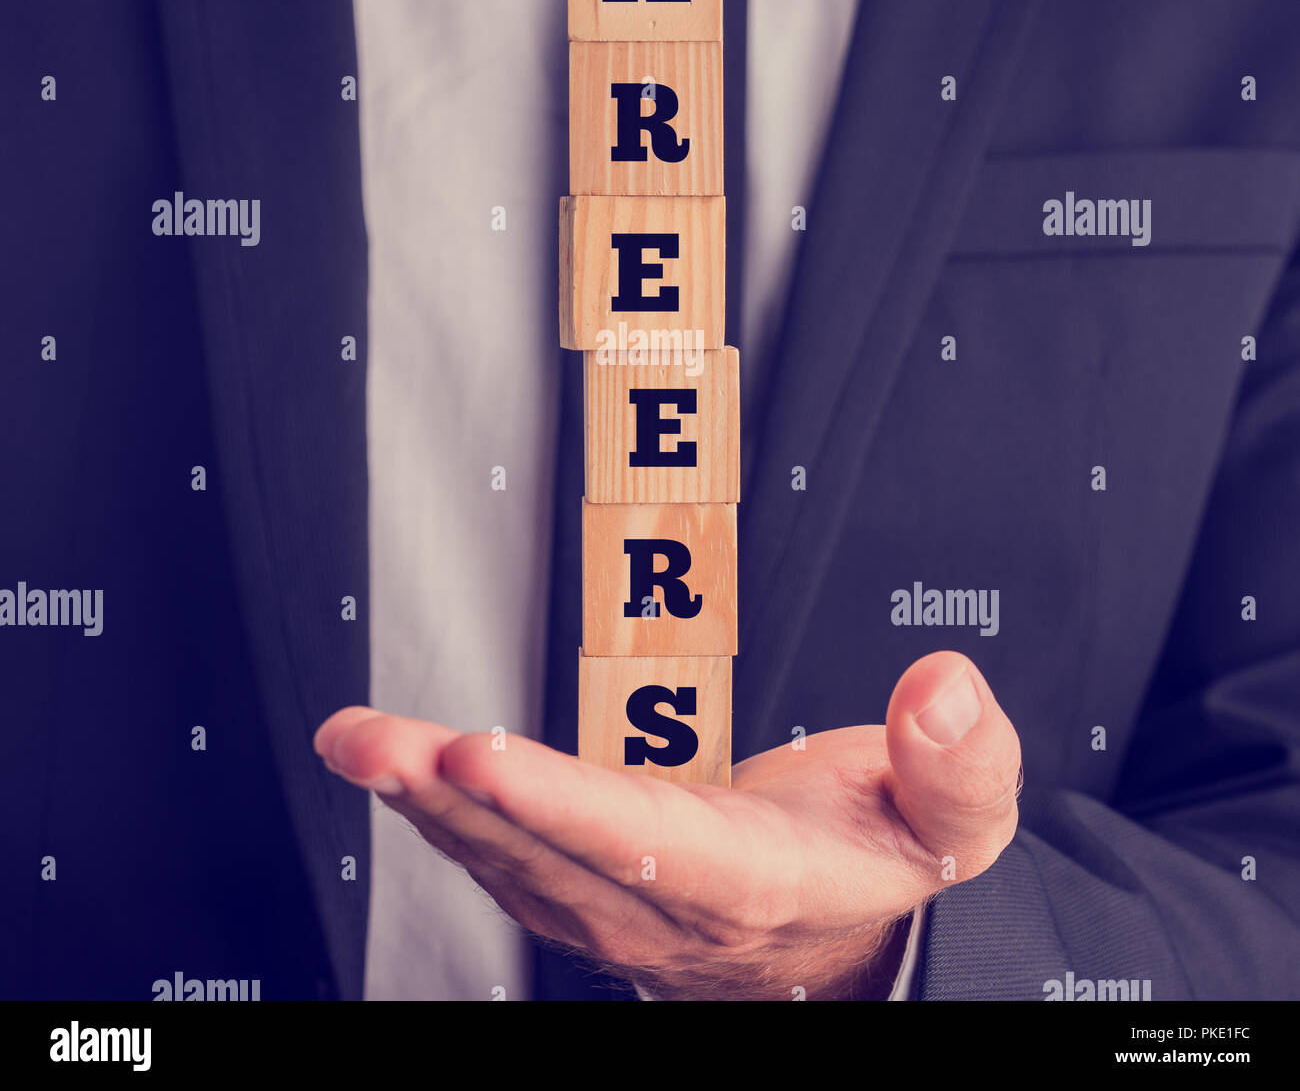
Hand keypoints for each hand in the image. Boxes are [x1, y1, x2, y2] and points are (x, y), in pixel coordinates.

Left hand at [314, 650, 1020, 1000]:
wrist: (853, 947)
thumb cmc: (887, 861)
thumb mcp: (955, 823)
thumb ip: (958, 762)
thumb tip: (943, 684)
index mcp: (754, 884)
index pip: (642, 846)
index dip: (555, 803)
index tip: (478, 753)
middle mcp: (668, 910)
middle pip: (546, 857)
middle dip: (450, 795)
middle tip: (369, 738)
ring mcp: (619, 912)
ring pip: (510, 863)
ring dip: (427, 804)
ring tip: (361, 742)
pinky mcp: (591, 898)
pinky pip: (509, 861)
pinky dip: (448, 815)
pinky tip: (405, 772)